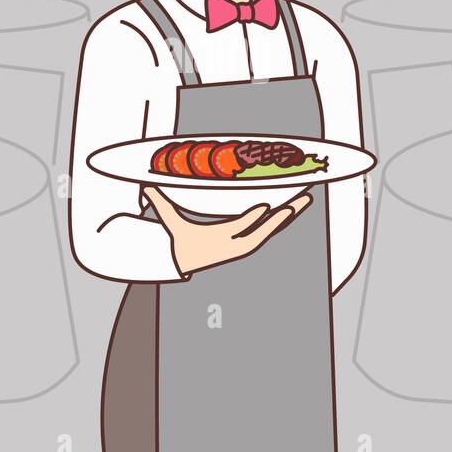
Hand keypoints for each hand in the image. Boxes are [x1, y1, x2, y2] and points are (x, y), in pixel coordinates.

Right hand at [142, 186, 312, 276]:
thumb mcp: (172, 225)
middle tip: (300, 202)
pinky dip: (283, 219)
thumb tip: (146, 188)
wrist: (183, 263)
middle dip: (283, 216)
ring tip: (305, 200)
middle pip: (265, 229)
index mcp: (218, 239)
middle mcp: (237, 243)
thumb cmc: (181, 241)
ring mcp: (245, 243)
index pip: (238, 228)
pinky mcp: (249, 241)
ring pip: (272, 229)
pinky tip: (294, 209)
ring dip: (289, 215)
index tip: (265, 206)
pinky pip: (270, 230)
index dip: (252, 218)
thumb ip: (161, 205)